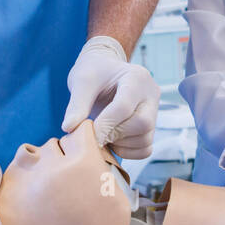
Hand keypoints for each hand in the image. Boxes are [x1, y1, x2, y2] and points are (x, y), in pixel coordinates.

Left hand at [62, 36, 158, 159]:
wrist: (105, 72)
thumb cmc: (94, 73)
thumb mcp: (82, 81)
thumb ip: (76, 104)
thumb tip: (69, 128)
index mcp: (137, 77)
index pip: (124, 106)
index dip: (105, 124)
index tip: (87, 134)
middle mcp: (151, 94)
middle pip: (142, 124)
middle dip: (115, 134)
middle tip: (95, 134)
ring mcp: (154, 111)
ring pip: (145, 139)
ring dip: (120, 145)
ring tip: (102, 134)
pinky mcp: (152, 127)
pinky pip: (145, 148)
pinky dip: (127, 152)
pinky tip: (112, 141)